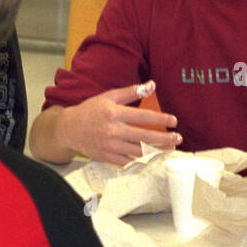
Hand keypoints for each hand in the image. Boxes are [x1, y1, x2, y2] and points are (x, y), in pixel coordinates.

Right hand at [58, 81, 180, 165]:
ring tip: (169, 149)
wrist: (68, 129)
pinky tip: (151, 157)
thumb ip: (131, 92)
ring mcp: (110, 146)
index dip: (161, 119)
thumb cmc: (90, 110)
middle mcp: (113, 131)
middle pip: (144, 137)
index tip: (174, 121)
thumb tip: (151, 85)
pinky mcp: (106, 157)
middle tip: (177, 138)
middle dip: (164, 139)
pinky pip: (128, 161)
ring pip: (138, 152)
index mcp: (114, 113)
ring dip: (156, 151)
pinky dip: (141, 160)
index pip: (143, 117)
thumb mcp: (109, 96)